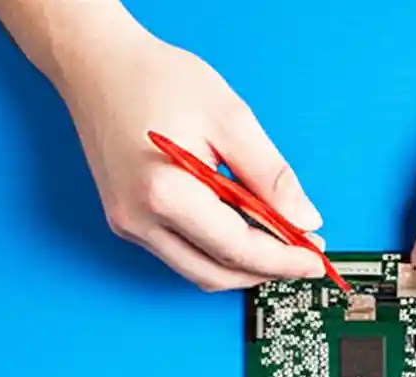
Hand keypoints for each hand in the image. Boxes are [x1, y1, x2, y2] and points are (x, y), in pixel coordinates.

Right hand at [56, 25, 325, 290]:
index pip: (237, 248)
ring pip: (197, 270)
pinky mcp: (126, 221)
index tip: (316, 259)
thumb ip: (269, 175)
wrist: (99, 65)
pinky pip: (180, 253)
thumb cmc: (156, 79)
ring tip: (281, 245)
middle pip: (215, 273)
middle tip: (305, 256)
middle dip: (265, 271)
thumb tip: (302, 219)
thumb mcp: (231, 119)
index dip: (282, 260)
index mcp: (164, 193)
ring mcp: (128, 225)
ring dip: (242, 266)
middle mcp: (139, 219)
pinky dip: (216, 252)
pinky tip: (243, 233)